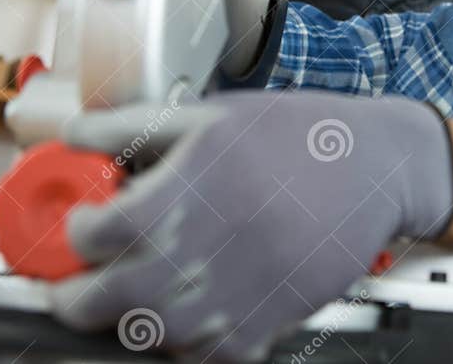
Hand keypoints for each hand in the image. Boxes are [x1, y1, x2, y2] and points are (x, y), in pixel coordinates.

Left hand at [48, 90, 452, 361]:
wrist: (376, 164)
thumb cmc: (300, 134)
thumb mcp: (214, 113)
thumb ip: (136, 125)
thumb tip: (77, 132)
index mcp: (192, 185)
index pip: (99, 234)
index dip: (77, 235)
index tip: (82, 231)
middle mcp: (213, 241)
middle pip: (114, 297)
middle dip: (78, 299)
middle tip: (76, 289)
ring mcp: (246, 286)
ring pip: (158, 336)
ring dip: (133, 323)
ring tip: (134, 302)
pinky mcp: (277, 315)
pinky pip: (214, 356)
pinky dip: (189, 348)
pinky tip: (187, 321)